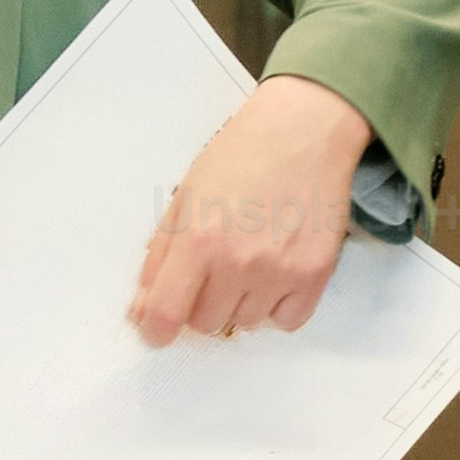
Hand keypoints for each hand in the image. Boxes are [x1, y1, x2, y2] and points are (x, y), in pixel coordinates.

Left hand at [128, 73, 373, 341]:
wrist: (304, 130)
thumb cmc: (241, 156)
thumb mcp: (186, 196)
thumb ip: (161, 255)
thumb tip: (144, 309)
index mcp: (198, 239)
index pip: (167, 314)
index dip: (156, 330)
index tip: (158, 328)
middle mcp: (238, 262)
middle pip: (207, 324)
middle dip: (204, 303)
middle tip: (217, 267)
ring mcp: (280, 271)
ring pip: (247, 323)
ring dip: (242, 301)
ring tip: (253, 259)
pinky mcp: (315, 275)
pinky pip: (287, 320)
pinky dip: (279, 305)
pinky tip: (278, 270)